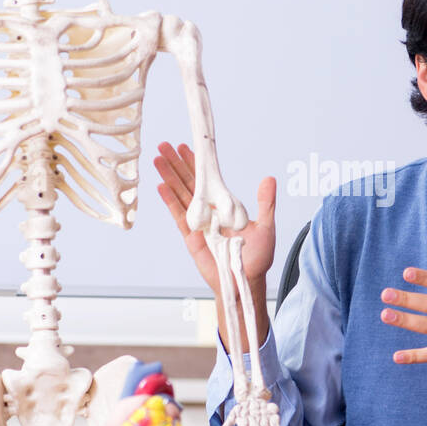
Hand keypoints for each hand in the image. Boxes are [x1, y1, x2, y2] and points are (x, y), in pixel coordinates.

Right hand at [154, 141, 275, 292]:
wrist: (245, 281)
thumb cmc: (257, 257)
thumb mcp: (266, 226)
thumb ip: (266, 203)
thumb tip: (269, 179)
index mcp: (224, 206)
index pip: (207, 179)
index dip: (196, 163)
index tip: (186, 146)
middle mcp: (209, 211)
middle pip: (189, 182)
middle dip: (177, 164)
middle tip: (164, 144)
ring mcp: (198, 223)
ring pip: (181, 194)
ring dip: (169, 177)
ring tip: (157, 159)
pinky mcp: (191, 237)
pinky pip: (179, 216)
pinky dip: (170, 201)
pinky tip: (161, 186)